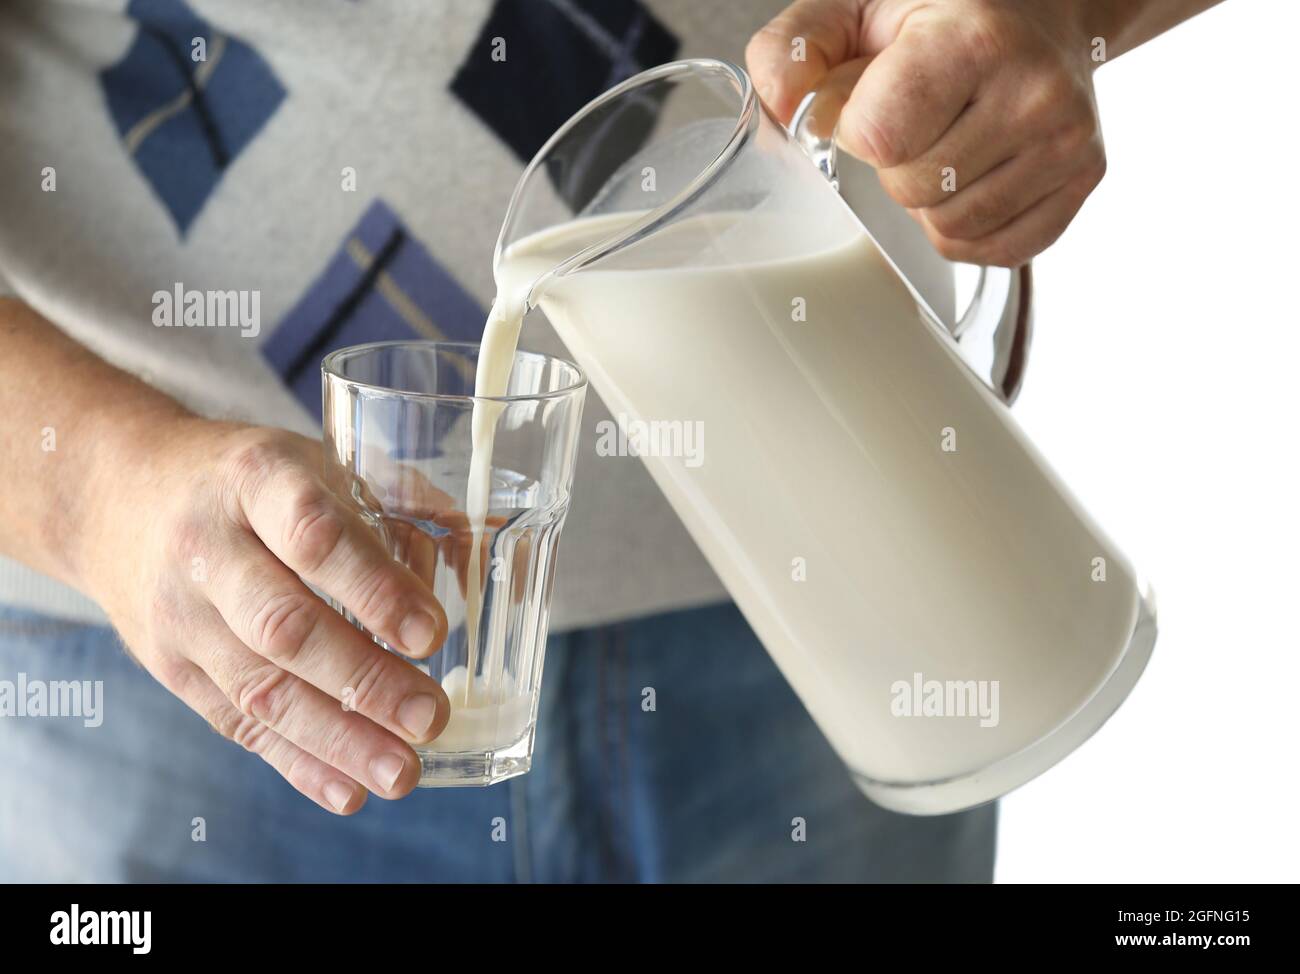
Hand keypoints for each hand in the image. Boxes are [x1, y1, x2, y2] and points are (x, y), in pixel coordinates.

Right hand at [85, 418, 453, 813]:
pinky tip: (349, 789)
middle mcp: (209, 548)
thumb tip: (472, 554)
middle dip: (364, 679)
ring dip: (338, 738)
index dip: (374, 588)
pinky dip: (297, 763)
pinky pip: (237, 724)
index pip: (314, 536)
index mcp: (256, 480)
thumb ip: (395, 503)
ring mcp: (183, 614)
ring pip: (260, 688)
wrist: (120, 496)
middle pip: (284, 626)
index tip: (431, 632)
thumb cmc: (247, 480)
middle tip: (431, 716)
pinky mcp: (173, 668)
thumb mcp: (313, 461)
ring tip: (403, 771)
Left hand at [748, 0, 1105, 266]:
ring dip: (929, 200)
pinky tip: (974, 174)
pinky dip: (966, 228)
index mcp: (975, 39)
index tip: (875, 99)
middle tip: (918, 120)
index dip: (858, 130)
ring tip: (948, 143)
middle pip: (912, 190)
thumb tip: (783, 106)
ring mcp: (1067, 142)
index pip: (879, 138)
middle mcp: (1035, 92)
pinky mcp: (1084, 180)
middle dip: (893, 166)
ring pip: (950, 229)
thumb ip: (796, 48)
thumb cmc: (939, 8)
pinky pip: (992, 250)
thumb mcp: (856, 3)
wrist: (1046, 1)